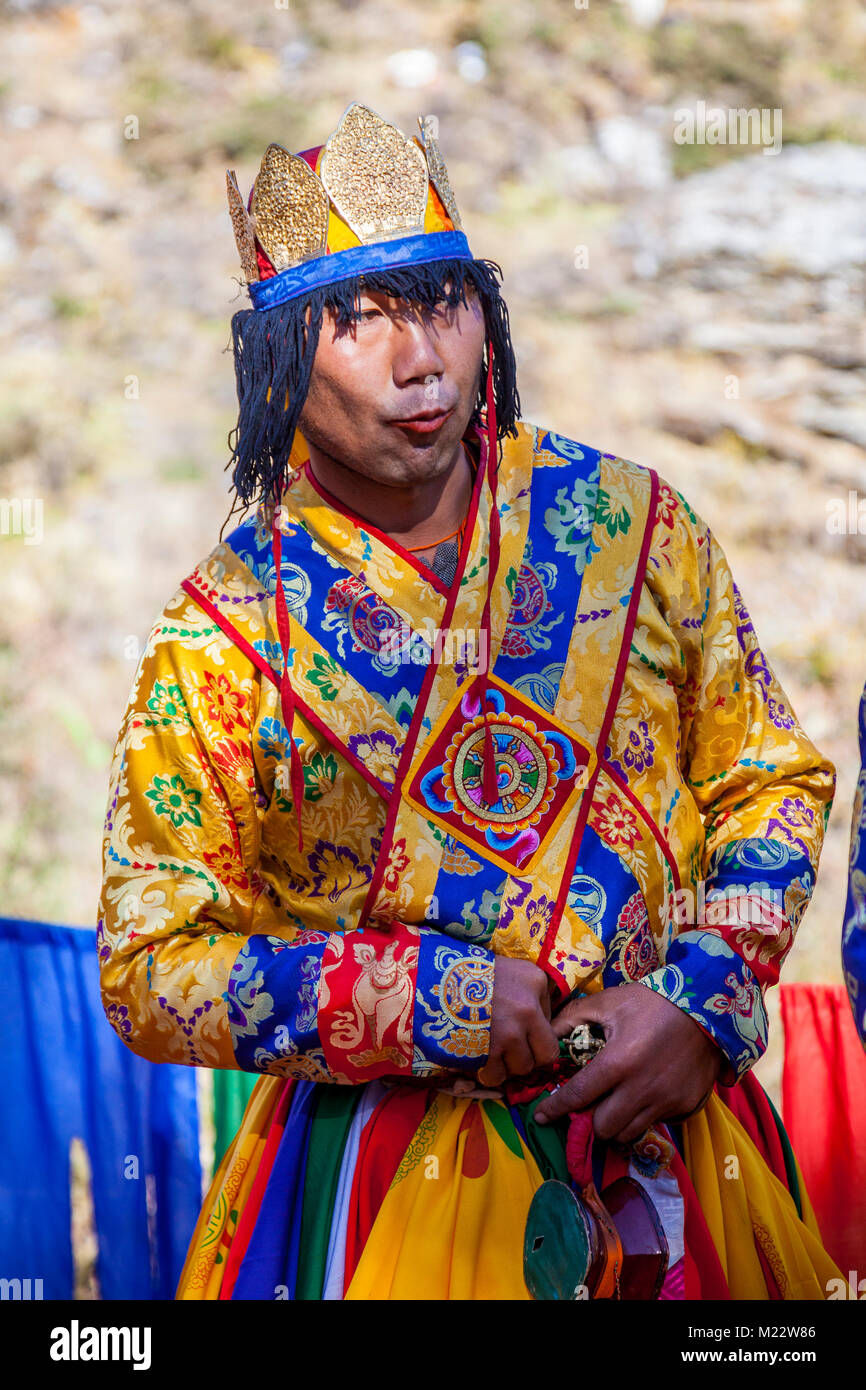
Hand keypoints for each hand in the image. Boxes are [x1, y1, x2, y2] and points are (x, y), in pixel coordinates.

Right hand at [477, 956, 558, 1086]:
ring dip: (506, 1065)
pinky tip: (479, 1057)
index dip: (539, 1043)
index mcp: (536, 983)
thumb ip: (535, 996)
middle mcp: (528, 1009)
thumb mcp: (514, 970)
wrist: (435, 977)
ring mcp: (509, 1032)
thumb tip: (545, 1027)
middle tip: (511, 1051)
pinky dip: (487, 1073)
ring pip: (520, 1069)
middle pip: (542, 1057)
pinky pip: (495, 1076)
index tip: (526, 1042)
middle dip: (528, 1058)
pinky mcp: (488, 1049)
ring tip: (491, 1050)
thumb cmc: (473, 973)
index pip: (553, 1032)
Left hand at [533, 983, 723, 1140]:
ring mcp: (666, 1101)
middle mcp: (641, 1089)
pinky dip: (643, 1116)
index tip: (541, 1116)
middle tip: (587, 1107)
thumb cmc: (653, 1002)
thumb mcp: (609, 1002)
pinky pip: (656, 1123)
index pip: (578, 1097)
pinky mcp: (686, 1106)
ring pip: (629, 1133)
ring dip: (615, 1124)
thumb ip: (572, 1018)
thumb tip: (547, 1035)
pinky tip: (642, 1098)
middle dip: (589, 1121)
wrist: (707, 1007)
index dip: (555, 1109)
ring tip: (613, 1106)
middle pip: (603, 1128)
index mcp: (617, 1063)